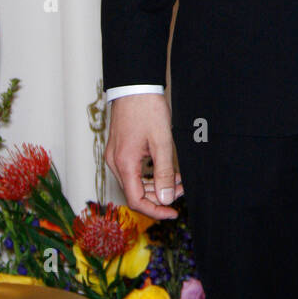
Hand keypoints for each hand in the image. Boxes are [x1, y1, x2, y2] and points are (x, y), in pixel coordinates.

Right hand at [104, 93, 183, 219]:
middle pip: (135, 193)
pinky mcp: (119, 150)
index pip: (136, 200)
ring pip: (135, 183)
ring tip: (178, 179)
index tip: (173, 212)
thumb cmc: (147, 109)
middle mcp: (115, 163)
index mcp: (124, 163)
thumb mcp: (162, 142)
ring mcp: (115, 156)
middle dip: (160, 196)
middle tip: (182, 188)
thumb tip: (167, 199)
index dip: (155, 210)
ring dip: (156, 185)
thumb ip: (164, 172)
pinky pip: (133, 171)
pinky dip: (149, 175)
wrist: (135, 86)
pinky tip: (166, 170)